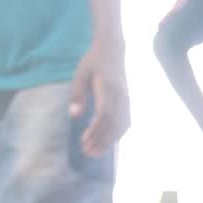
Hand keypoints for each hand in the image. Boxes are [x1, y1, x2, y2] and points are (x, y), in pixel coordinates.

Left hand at [70, 38, 130, 157]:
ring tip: (95, 152)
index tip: (84, 141)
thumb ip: (77, 95)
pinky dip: (117, 135)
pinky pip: (125, 123)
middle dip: (100, 140)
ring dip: (108, 141)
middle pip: (113, 124)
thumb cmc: (93, 63)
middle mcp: (120, 96)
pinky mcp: (127, 103)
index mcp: (107, 88)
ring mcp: (126, 100)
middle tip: (87, 152)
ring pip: (120, 126)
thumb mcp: (80, 75)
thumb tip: (74, 115)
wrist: (113, 50)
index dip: (95, 129)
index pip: (104, 113)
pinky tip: (107, 143)